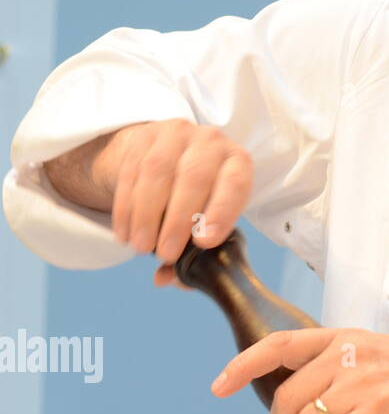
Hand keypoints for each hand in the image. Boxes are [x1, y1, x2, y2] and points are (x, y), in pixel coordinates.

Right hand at [103, 118, 251, 287]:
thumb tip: (167, 279)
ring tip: (140, 247)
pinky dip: (125, 207)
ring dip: (146, 215)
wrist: (171, 153)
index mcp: (237, 162)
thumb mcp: (208, 216)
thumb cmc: (200, 194)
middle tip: (164, 253)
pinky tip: (125, 232)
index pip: (235, 183)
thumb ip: (194, 249)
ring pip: (157, 172)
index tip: (204, 243)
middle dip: (177, 220)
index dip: (221, 213)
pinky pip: (130, 172)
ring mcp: (175, 134)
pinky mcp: (143, 137)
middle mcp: (210, 142)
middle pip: (194, 177)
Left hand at [209, 328, 388, 413]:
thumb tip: (322, 408)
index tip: (220, 385)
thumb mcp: (387, 361)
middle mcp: (352, 354)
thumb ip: (353, 373)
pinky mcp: (384, 408)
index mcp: (349, 339)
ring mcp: (367, 380)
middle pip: (288, 398)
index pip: (282, 343)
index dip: (244, 364)